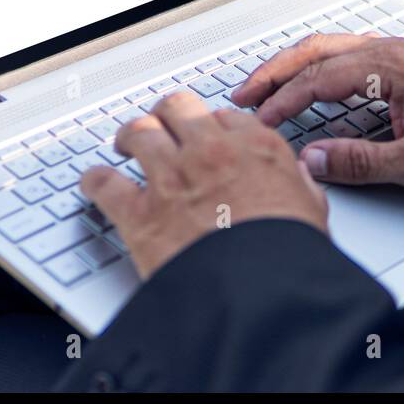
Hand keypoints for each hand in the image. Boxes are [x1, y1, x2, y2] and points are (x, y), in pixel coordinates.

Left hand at [79, 91, 327, 278]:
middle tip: (162, 126)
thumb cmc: (289, 257)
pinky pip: (105, 184)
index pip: (225, 116)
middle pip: (177, 109)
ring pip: (139, 133)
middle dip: (167, 115)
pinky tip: (92, 182)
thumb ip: (299, 187)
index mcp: (255, 148)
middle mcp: (209, 153)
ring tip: (125, 143)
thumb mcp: (311, 212)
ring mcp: (171, 179)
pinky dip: (95, 181)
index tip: (206, 134)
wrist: (262, 293)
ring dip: (130, 136)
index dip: (211, 124)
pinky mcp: (141, 215)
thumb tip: (297, 179)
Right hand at [230, 33, 403, 191]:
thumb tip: (313, 160)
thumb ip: (359, 162)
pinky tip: (305, 81)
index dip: (282, 101)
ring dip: (291, 66)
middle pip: (313, 51)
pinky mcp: (398, 64)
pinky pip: (342, 55)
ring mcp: (392, 54)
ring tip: (262, 86)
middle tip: (241, 94)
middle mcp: (386, 52)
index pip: (317, 79)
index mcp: (387, 66)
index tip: (258, 121)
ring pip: (326, 48)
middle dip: (273, 72)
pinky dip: (314, 66)